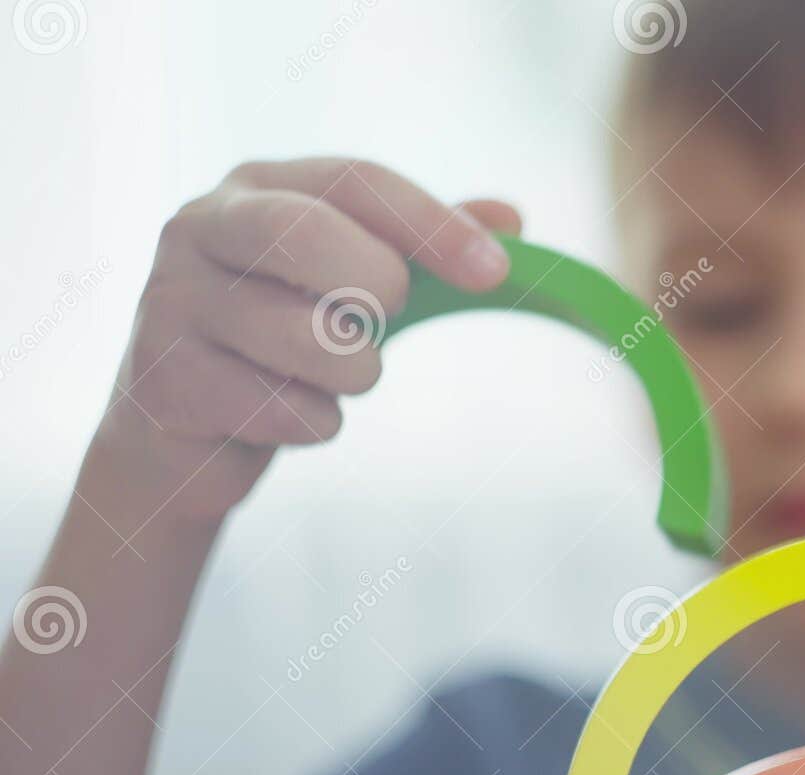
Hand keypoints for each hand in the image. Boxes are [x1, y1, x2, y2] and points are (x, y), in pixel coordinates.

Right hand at [95, 158, 520, 520]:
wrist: (183, 434)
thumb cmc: (282, 340)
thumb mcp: (353, 283)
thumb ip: (422, 247)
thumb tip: (512, 216)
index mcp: (258, 187)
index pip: (355, 180)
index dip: (431, 223)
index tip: (495, 272)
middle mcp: (201, 226)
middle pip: (302, 232)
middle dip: (375, 282)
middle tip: (392, 316)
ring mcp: (170, 300)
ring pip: (299, 333)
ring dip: (354, 370)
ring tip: (346, 374)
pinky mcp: (164, 378)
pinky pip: (274, 405)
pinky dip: (312, 421)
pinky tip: (292, 415)